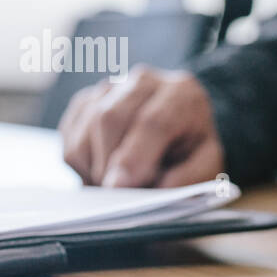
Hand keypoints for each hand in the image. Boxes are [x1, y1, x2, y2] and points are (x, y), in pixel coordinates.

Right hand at [59, 65, 223, 187]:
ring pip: (85, 127)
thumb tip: (149, 187)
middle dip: (106, 163)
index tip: (117, 188)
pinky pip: (70, 135)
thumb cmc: (190, 152)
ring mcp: (110, 87)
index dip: (133, 157)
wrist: (176, 131)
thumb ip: (186, 178)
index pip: (153, 122)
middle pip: (110, 118)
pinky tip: (103, 168)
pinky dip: (81, 162)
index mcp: (181, 94)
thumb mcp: (207, 167)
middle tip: (113, 195)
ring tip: (115, 182)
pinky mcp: (85, 101)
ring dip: (93, 165)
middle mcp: (143, 82)